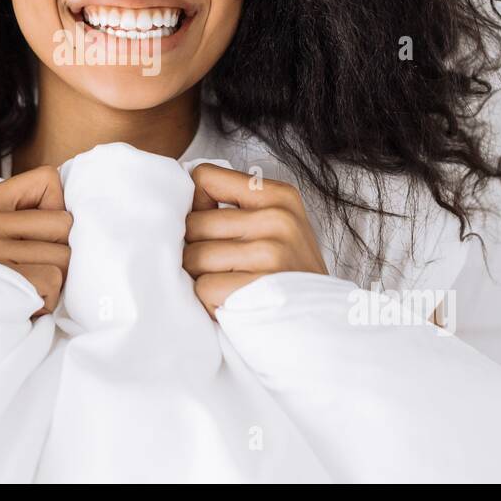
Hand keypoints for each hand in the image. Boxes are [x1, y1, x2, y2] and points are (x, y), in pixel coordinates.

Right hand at [0, 165, 71, 319]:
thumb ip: (27, 216)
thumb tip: (84, 205)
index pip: (48, 179)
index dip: (54, 211)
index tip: (33, 239)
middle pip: (64, 222)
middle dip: (58, 252)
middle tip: (29, 273)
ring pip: (64, 254)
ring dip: (53, 280)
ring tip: (24, 289)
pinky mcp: (0, 279)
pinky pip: (55, 279)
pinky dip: (48, 298)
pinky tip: (24, 304)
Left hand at [183, 163, 327, 319]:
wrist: (324, 323)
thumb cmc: (289, 274)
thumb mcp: (276, 226)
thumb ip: (235, 207)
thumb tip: (176, 200)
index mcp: (279, 195)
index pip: (204, 177)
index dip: (196, 206)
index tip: (211, 230)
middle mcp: (277, 218)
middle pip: (193, 223)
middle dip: (196, 249)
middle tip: (222, 267)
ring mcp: (270, 252)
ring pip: (193, 256)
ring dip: (202, 278)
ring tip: (230, 285)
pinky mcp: (259, 287)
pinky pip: (203, 287)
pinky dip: (210, 301)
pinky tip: (232, 303)